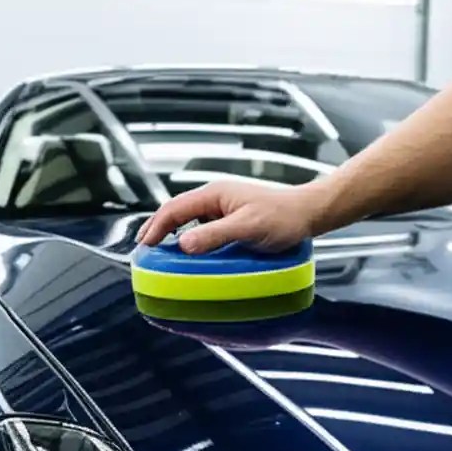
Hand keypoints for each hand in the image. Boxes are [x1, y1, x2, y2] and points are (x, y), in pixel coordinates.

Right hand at [136, 181, 328, 253]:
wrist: (308, 214)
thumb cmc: (283, 218)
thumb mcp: (247, 227)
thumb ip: (215, 235)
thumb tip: (183, 244)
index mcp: (214, 195)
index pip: (174, 209)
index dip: (154, 227)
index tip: (143, 247)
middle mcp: (214, 199)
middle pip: (176, 213)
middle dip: (157, 230)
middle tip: (143, 251)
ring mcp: (222, 209)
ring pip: (187, 221)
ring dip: (171, 235)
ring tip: (160, 255)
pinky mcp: (230, 221)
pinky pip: (201, 229)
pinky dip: (189, 241)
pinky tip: (187, 255)